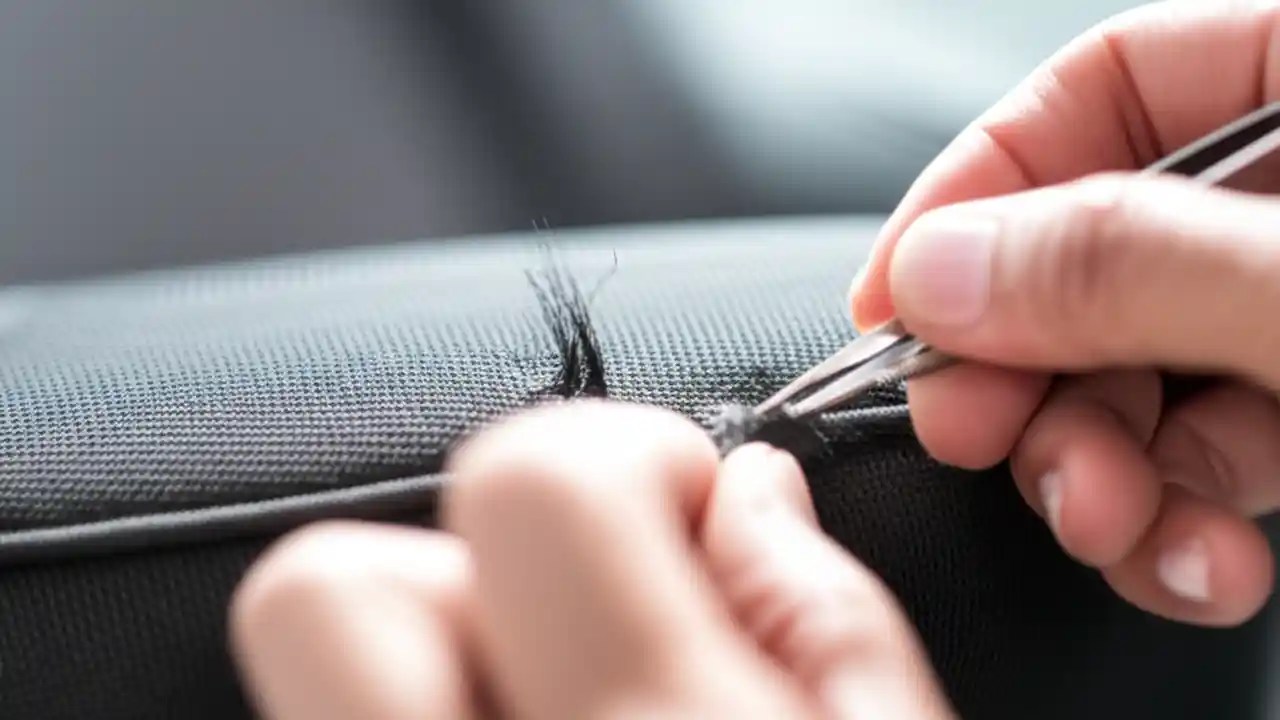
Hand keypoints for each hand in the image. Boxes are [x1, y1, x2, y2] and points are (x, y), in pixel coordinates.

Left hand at [228, 402, 953, 718]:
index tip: (686, 518)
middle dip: (465, 562)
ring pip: (307, 679)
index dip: (618, 462)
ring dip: (431, 654)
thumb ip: (828, 622)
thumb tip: (746, 493)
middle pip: (325, 590)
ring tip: (548, 697)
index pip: (524, 486)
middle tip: (580, 620)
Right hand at [850, 2, 1279, 625]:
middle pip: (1091, 257)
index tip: (895, 296)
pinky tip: (1194, 566)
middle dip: (1031, 371)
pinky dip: (1178, 527)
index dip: (979, 186)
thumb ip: (1124, 266)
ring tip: (1109, 522)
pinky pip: (1206, 460)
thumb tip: (939, 273)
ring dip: (1098, 470)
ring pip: (1134, 377)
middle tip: (982, 432)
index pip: (1099, 89)